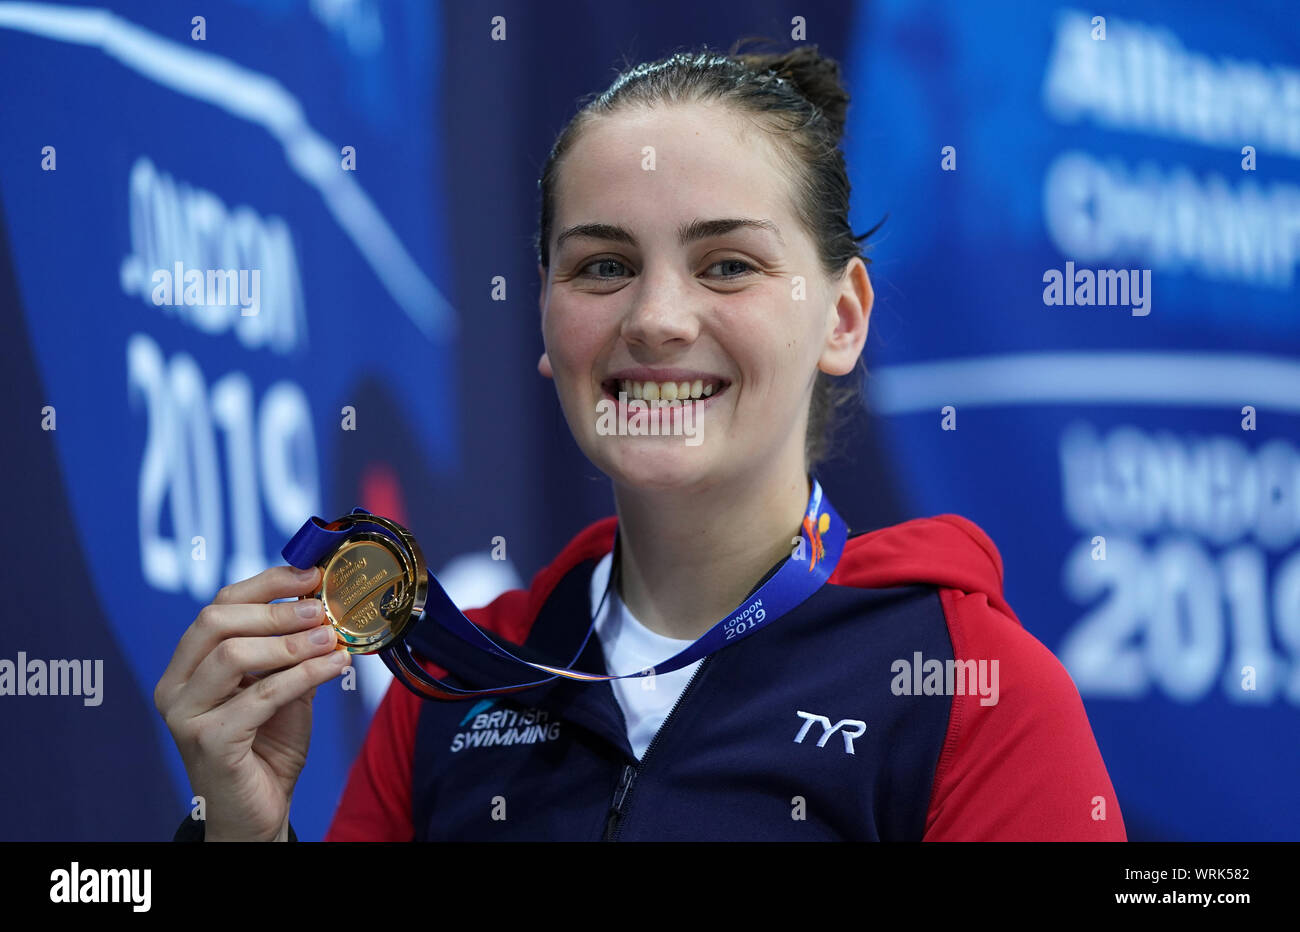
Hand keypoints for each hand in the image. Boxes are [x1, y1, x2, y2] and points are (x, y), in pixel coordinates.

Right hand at [154, 565, 350, 840]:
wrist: (259, 813)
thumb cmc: (268, 747)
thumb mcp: (283, 687)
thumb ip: (293, 650)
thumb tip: (326, 605)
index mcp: (188, 665)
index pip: (219, 605)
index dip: (266, 584)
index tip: (311, 575)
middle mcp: (175, 686)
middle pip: (217, 621)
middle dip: (276, 610)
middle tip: (322, 609)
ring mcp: (185, 715)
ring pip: (234, 655)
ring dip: (291, 643)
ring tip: (332, 639)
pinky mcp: (209, 742)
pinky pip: (260, 695)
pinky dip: (303, 676)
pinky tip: (334, 667)